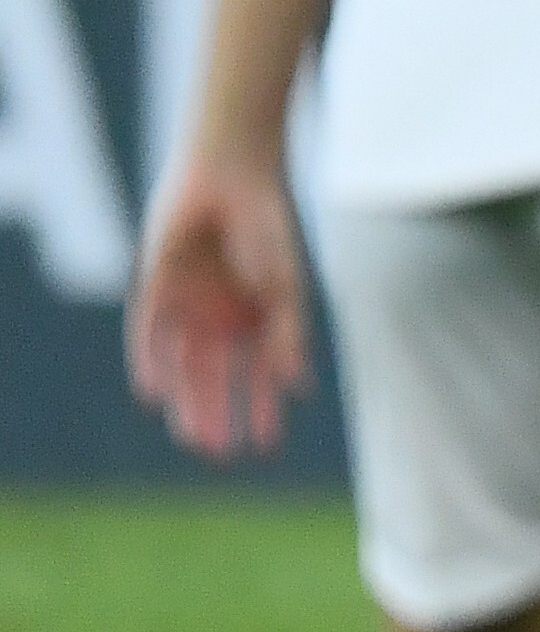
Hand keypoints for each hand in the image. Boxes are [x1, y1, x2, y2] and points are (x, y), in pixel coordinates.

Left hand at [129, 157, 313, 459]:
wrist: (230, 177)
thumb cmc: (268, 229)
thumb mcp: (285, 288)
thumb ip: (288, 336)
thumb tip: (299, 386)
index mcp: (257, 319)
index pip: (258, 376)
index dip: (261, 409)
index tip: (264, 445)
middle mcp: (220, 318)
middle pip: (215, 378)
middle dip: (217, 414)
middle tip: (218, 453)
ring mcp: (188, 306)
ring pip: (182, 366)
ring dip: (185, 400)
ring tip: (189, 436)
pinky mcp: (157, 289)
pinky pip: (148, 335)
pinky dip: (149, 363)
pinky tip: (153, 393)